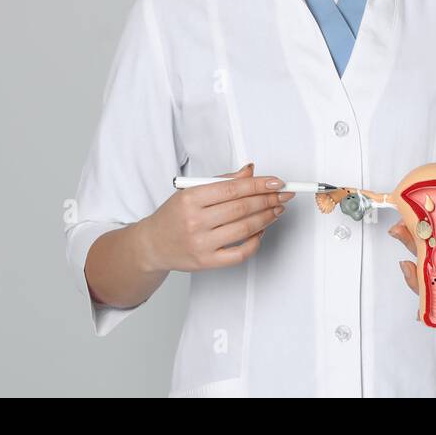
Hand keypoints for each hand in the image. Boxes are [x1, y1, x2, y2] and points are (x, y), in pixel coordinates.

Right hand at [140, 162, 294, 271]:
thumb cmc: (174, 216)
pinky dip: (255, 242)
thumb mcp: (191, 191)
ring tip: (277, 209)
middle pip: (242, 208)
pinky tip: (261, 231)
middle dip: (268, 199)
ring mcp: (201, 244)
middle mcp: (195, 221)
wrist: (153, 244)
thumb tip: (250, 172)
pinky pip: (240, 253)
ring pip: (244, 229)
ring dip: (267, 218)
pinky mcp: (207, 262)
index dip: (259, 184)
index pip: (232, 189)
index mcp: (190, 199)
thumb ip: (222, 181)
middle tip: (283, 195)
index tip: (277, 182)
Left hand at [387, 210, 435, 304]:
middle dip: (414, 273)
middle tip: (405, 264)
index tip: (423, 287)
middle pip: (431, 278)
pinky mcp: (434, 241)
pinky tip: (403, 223)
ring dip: (408, 244)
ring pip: (421, 256)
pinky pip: (420, 240)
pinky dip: (410, 231)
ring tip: (399, 231)